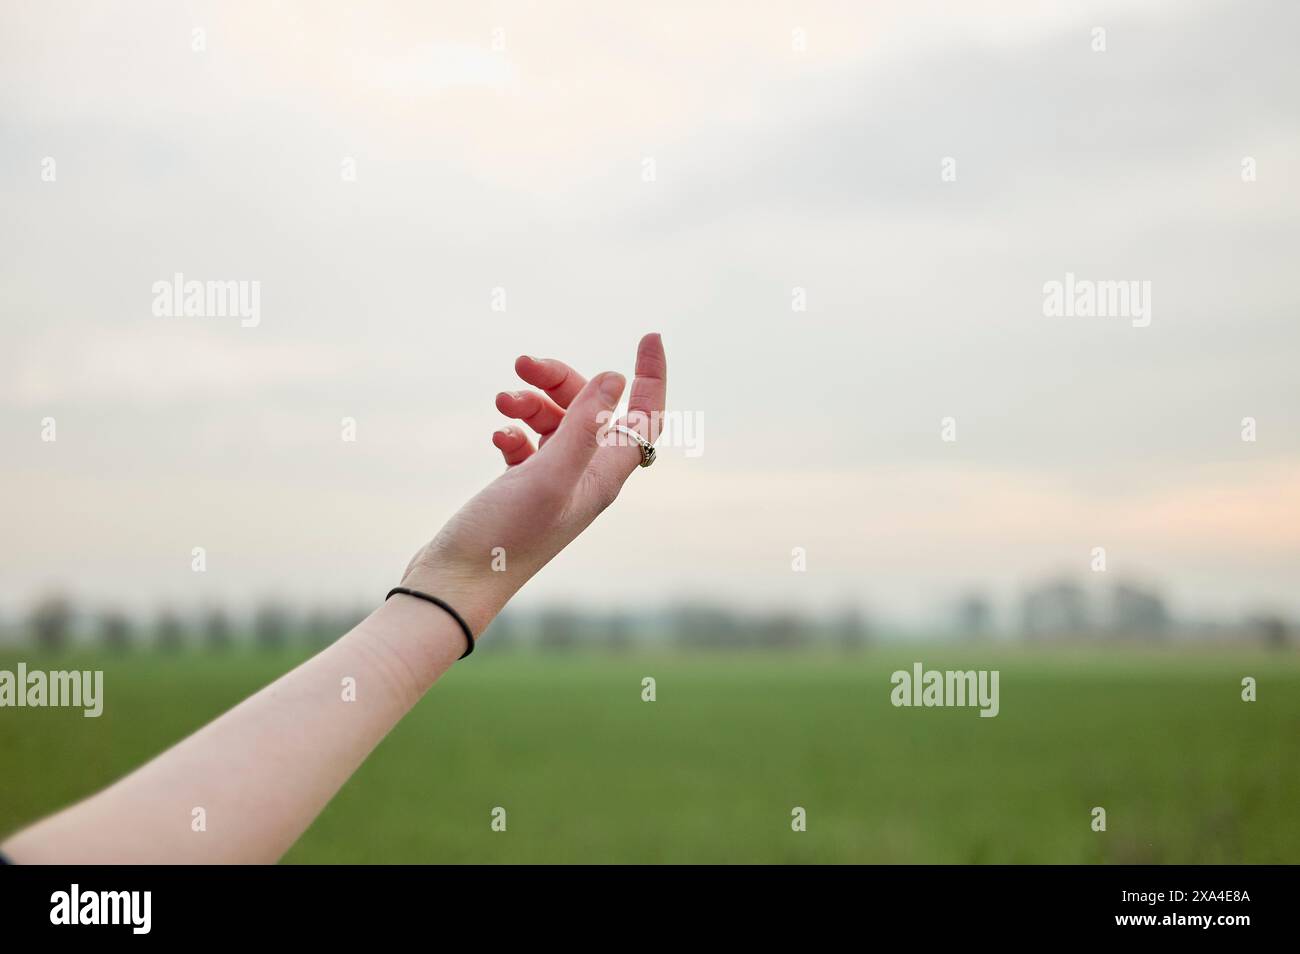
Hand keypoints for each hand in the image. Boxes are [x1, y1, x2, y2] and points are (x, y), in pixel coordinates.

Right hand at [400, 333, 667, 634]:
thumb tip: (615, 379)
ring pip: (554, 422)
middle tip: (522, 364)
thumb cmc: (506, 538)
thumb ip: (583, 426)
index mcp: (605, 476)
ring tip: (501, 400)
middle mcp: (586, 478)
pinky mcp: (523, 487)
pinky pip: (528, 442)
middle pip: (591, 409)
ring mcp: (554, 483)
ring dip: (530, 402)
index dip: (651, 376)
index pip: (645, 417)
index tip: (649, 335)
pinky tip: (497, 433)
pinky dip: (514, 429)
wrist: (456, 582)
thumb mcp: (549, 475)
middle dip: (560, 380)